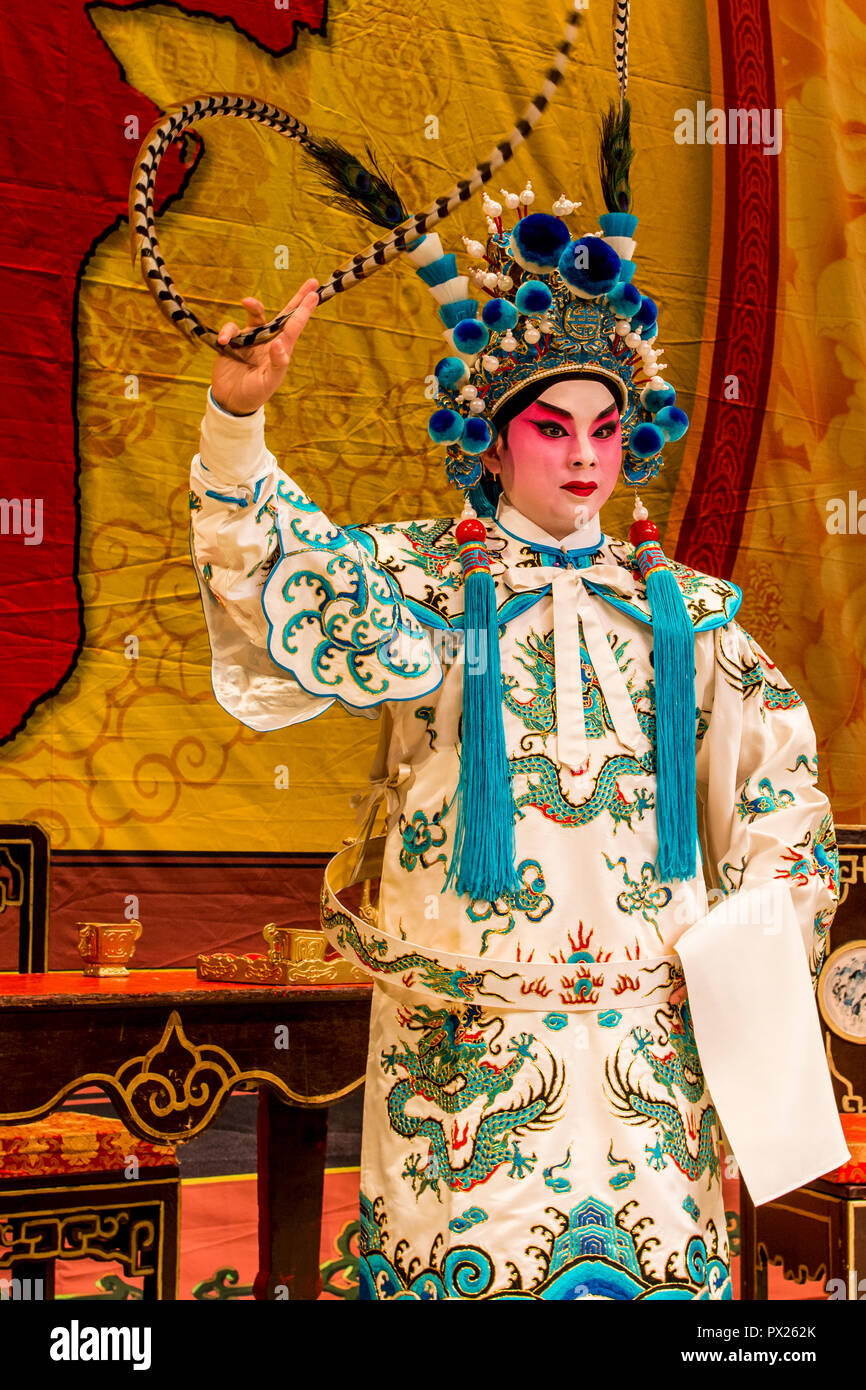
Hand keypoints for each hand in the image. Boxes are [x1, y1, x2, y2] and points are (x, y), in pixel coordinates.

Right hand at [210, 278, 318, 415]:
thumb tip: (280, 343)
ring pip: (255, 314)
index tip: (314, 294)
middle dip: (297, 298)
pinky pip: (231, 328)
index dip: (304, 310)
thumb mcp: (268, 382)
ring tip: (246, 301)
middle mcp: (269, 340)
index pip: (295, 326)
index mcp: (281, 349)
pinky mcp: (234, 341)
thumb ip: (276, 363)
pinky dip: (226, 331)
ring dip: (253, 306)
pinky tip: (223, 342)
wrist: (231, 401)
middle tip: (311, 282)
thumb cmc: (254, 393)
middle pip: (285, 314)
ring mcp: (252, 339)